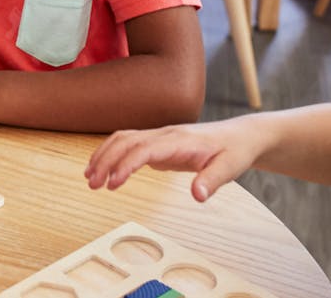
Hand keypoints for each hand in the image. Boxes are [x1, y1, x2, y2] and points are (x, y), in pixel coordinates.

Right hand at [83, 120, 268, 201]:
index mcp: (180, 140)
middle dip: (106, 160)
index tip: (113, 183)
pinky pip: (129, 144)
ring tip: (90, 178)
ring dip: (104, 155)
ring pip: (123, 139)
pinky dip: (111, 153)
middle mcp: (165, 134)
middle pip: (126, 141)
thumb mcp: (230, 168)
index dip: (126, 164)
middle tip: (92, 184)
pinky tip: (103, 170)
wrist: (240, 136)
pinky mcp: (158, 143)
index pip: (145, 148)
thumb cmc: (234, 151)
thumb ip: (212, 181)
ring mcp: (160, 137)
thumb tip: (197, 196)